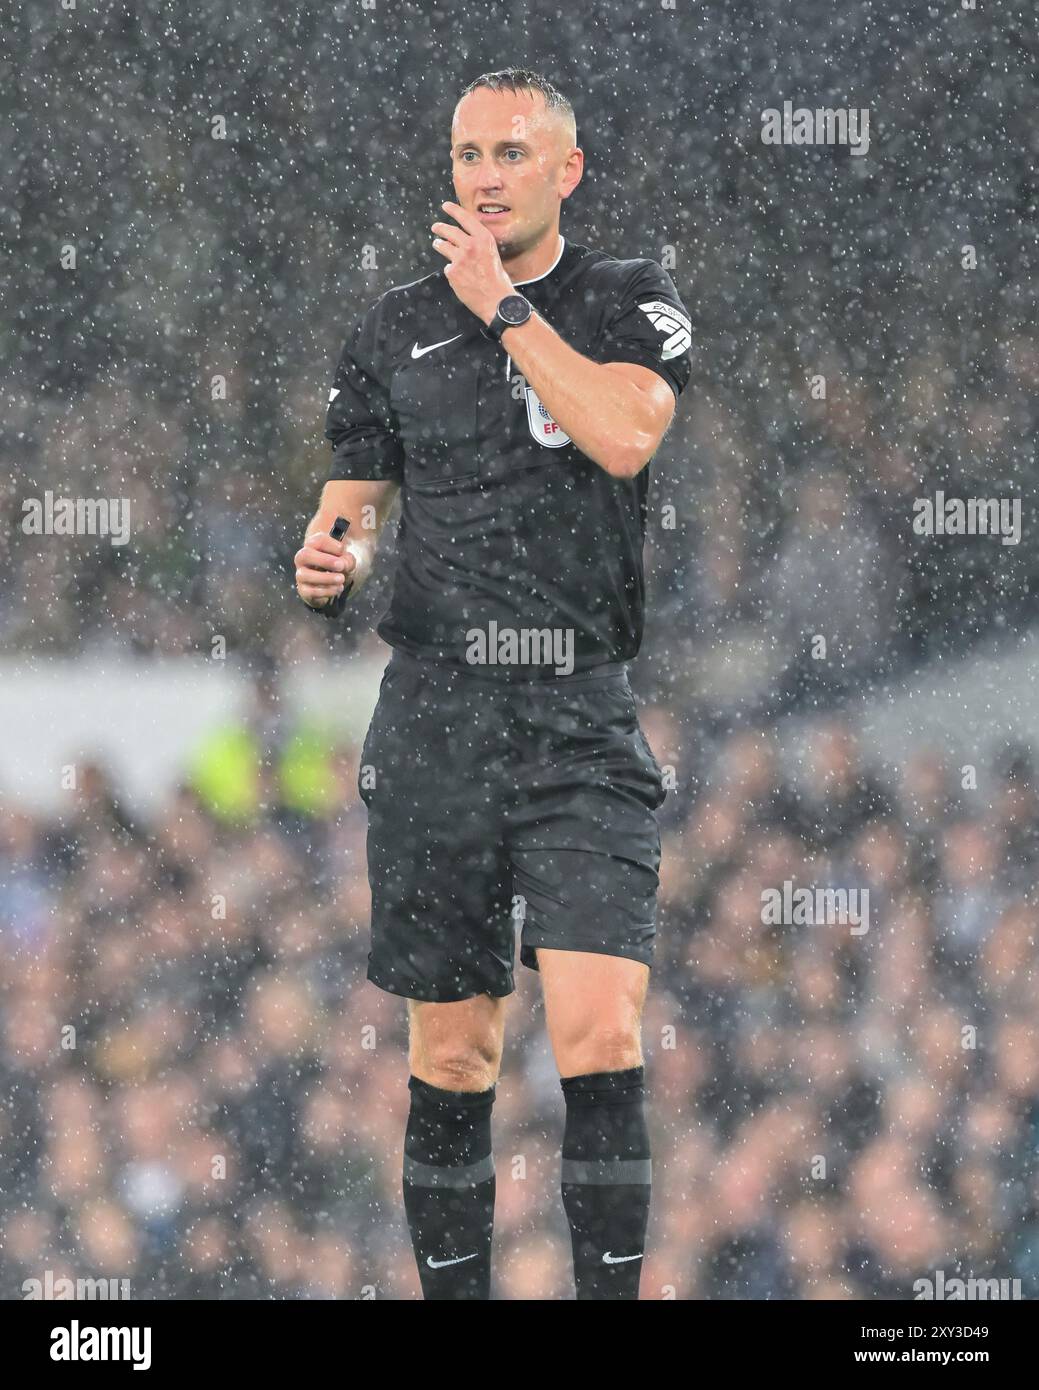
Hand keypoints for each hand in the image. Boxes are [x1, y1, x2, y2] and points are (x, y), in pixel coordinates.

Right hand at [294, 528, 354, 607]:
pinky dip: (325, 591)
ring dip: (326, 578)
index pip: (316, 540)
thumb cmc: (339, 566)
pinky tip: (337, 588)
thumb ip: (347, 560)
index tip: (342, 549)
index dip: (330, 544)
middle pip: (305, 555)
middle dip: (324, 560)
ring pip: (305, 575)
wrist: (335, 583)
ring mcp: (301, 574)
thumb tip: (342, 564)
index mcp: (313, 546)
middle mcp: (303, 559)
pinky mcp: (304, 590)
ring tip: (341, 579)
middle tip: (340, 566)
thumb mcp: (347, 561)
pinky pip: (309, 591)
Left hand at [431, 200, 513, 324]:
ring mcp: (459, 258)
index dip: (454, 210)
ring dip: (439, 244)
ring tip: (437, 244)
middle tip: (435, 227)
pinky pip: (448, 268)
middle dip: (440, 227)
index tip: (446, 206)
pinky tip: (459, 278)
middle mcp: (471, 245)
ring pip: (443, 246)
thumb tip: (461, 241)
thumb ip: (478, 246)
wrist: (497, 301)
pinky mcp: (452, 272)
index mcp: (484, 238)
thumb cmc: (498, 280)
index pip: (465, 218)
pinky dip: (452, 271)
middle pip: (449, 231)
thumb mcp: (492, 254)